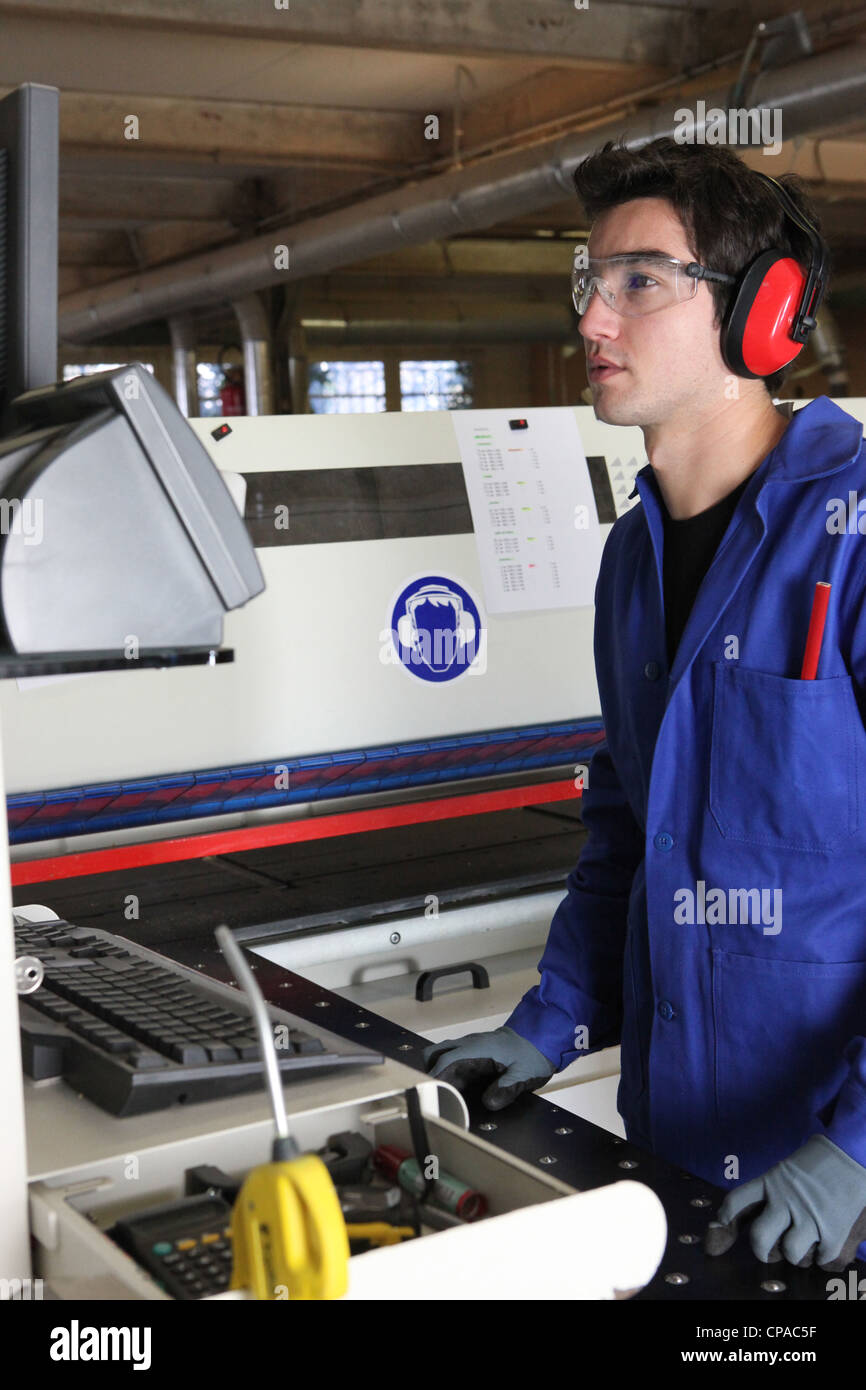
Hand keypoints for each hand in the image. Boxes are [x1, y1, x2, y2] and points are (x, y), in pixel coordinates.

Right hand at [422, 1026, 555, 1109]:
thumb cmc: (533, 1053)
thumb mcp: (523, 1074)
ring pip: (443, 1058)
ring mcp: (471, 1049)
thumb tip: (488, 1103)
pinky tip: (457, 1093)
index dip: (434, 1076)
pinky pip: (454, 1063)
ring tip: (444, 1099)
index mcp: (477, 1048)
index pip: (446, 1060)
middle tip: (434, 1096)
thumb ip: (506, 1089)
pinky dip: (449, 1076)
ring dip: (440, 1075)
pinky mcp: (475, 1055)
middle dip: (429, 1073)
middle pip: (435, 1054)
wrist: (543, 1039)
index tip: (428, 1093)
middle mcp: (469, 1046)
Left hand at [704, 1135, 865, 1270]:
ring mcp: (811, 1220)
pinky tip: (827, 1240)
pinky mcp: (835, 1236)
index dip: (724, 1220)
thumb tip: (745, 1215)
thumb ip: (768, 1192)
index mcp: (772, 1182)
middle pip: (759, 1240)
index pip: (736, 1202)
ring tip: (807, 1239)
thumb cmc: (819, 1162)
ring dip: (797, 1253)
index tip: (722, 1227)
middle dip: (762, 1250)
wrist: (854, 1153)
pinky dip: (823, 1256)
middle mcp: (787, 1202)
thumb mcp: (786, 1170)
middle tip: (770, 1249)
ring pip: (791, 1255)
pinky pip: (821, 1262)